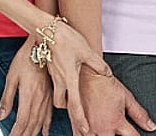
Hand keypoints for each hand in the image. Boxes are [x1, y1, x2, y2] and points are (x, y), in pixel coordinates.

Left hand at [0, 35, 53, 135]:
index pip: (21, 122)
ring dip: (34, 133)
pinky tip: (45, 132)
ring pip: (41, 121)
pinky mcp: (52, 93)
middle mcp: (40, 99)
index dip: (15, 134)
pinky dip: (47, 125)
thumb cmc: (25, 58)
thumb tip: (1, 117)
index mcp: (29, 96)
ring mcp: (48, 97)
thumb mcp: (12, 77)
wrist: (44, 44)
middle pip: (31, 125)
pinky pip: (50, 113)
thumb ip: (7, 98)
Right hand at [33, 19, 118, 134]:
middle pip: (62, 104)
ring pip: (57, 95)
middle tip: (80, 116)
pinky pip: (56, 86)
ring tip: (74, 101)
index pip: (75, 104)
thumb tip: (107, 73)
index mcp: (69, 78)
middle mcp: (59, 81)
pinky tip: (68, 84)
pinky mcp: (51, 71)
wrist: (48, 30)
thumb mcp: (86, 51)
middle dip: (70, 111)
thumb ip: (97, 64)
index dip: (80, 118)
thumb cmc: (67, 39)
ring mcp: (53, 76)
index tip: (85, 130)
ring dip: (65, 99)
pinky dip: (62, 89)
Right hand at [77, 69, 155, 135]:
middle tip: (118, 132)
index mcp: (116, 122)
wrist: (88, 77)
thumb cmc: (105, 86)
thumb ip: (140, 115)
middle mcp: (102, 129)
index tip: (136, 135)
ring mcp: (88, 130)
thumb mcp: (127, 98)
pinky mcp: (76, 128)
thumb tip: (151, 126)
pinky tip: (92, 134)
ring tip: (106, 132)